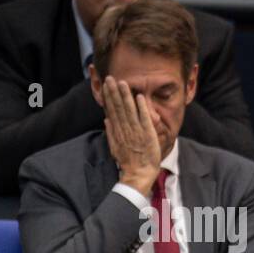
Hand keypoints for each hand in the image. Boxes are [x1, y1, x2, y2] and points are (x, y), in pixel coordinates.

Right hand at [102, 76, 161, 196]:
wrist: (139, 174)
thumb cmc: (128, 162)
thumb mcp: (115, 147)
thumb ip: (110, 132)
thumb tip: (105, 119)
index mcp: (117, 131)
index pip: (111, 110)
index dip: (108, 97)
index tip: (106, 85)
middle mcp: (125, 130)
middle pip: (118, 108)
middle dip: (114, 92)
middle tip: (111, 78)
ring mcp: (136, 132)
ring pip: (129, 110)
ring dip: (126, 96)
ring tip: (123, 83)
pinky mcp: (147, 135)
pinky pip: (144, 119)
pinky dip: (142, 108)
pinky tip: (139, 97)